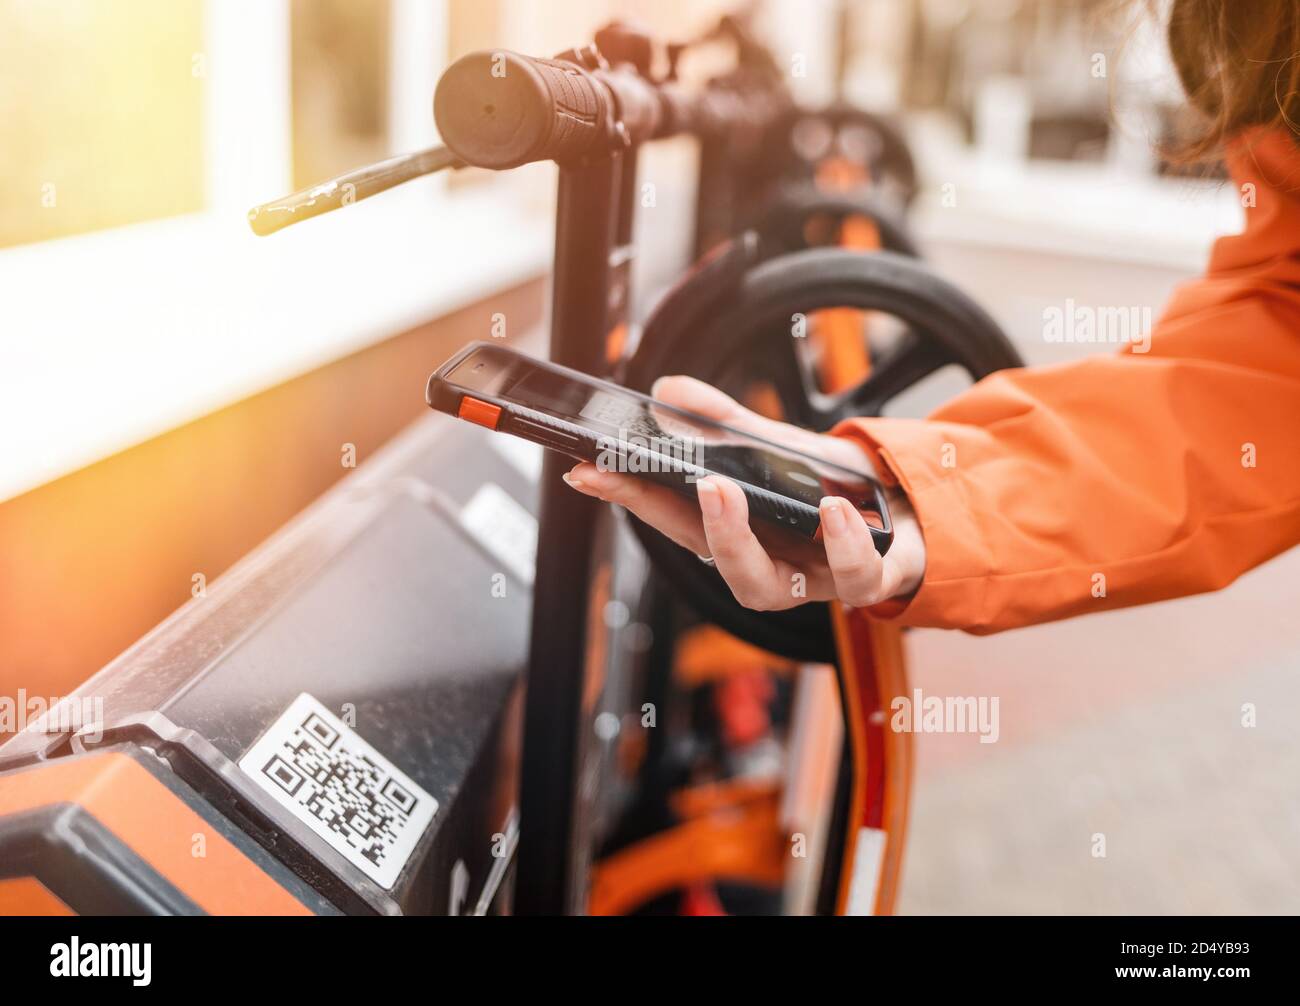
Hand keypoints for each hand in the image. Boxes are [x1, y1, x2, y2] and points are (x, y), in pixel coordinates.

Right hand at [562, 375, 925, 610]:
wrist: (916, 511)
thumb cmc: (835, 490)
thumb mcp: (777, 447)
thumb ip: (724, 424)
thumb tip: (670, 390)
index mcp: (738, 535)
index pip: (673, 517)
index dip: (628, 497)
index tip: (588, 471)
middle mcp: (770, 565)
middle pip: (716, 563)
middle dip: (687, 524)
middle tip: (678, 481)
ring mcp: (816, 578)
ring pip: (769, 586)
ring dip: (740, 542)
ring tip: (725, 490)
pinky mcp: (871, 577)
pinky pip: (855, 577)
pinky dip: (841, 544)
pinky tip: (831, 509)